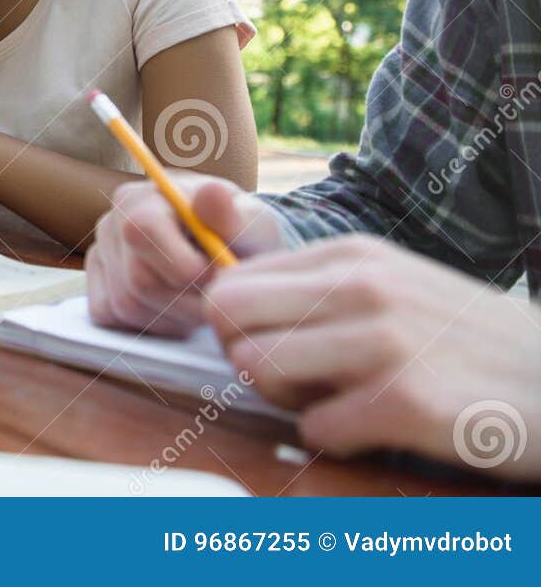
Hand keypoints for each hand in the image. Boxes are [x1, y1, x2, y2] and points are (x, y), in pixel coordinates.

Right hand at [85, 172, 286, 336]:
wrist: (226, 252)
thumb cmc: (239, 236)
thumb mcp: (251, 224)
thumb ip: (234, 215)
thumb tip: (212, 193)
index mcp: (143, 197)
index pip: (142, 230)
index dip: (181, 265)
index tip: (216, 277)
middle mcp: (112, 222)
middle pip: (138, 278)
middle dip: (186, 300)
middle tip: (217, 299)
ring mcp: (101, 255)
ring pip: (127, 304)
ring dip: (173, 316)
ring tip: (200, 301)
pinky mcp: (97, 286)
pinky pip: (112, 316)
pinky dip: (150, 323)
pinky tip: (175, 309)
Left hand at [205, 236, 540, 480]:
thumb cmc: (468, 341)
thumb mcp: (394, 285)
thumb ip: (319, 291)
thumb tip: (229, 311)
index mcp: (351, 256)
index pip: (231, 282)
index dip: (236, 327)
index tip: (274, 348)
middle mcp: (360, 286)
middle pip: (227, 318)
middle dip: (245, 358)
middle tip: (297, 383)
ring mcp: (383, 341)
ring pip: (256, 367)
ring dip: (286, 400)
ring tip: (337, 403)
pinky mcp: (404, 401)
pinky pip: (313, 428)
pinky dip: (336, 440)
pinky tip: (377, 431)